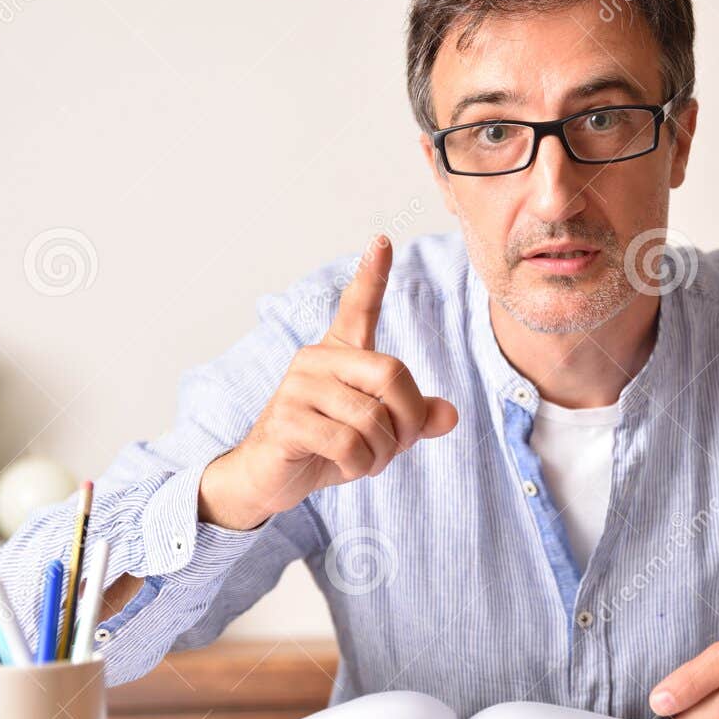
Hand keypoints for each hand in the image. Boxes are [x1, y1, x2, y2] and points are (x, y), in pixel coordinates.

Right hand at [198, 235, 457, 530]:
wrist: (269, 477)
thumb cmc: (325, 446)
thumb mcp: (378, 433)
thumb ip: (413, 419)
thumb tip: (449, 415)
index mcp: (339, 353)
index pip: (357, 307)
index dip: (371, 275)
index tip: (382, 240)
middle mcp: (315, 359)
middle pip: (392, 373)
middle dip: (409, 419)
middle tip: (401, 446)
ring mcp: (297, 388)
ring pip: (372, 419)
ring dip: (383, 453)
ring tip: (368, 461)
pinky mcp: (286, 421)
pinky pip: (348, 444)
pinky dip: (360, 466)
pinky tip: (346, 467)